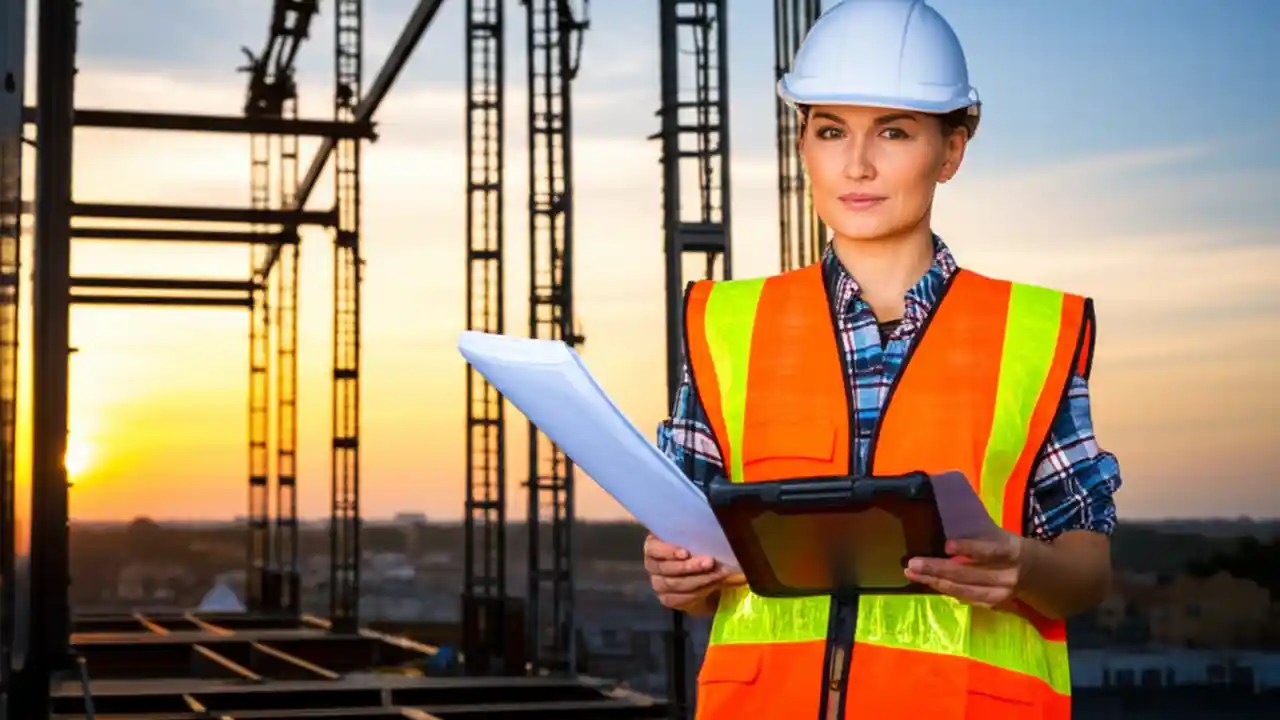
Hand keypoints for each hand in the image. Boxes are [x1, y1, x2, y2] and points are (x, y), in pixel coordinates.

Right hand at [644, 534, 743, 614]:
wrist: (704, 574)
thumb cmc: (698, 549)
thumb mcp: (697, 539)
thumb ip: (699, 535)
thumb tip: (714, 531)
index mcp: (654, 545)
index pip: (653, 548)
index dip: (668, 551)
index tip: (686, 553)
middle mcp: (652, 565)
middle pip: (666, 568)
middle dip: (690, 566)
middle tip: (710, 562)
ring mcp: (658, 583)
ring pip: (675, 584)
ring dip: (699, 579)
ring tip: (718, 574)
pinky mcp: (667, 599)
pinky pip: (680, 598)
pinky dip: (699, 592)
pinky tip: (713, 585)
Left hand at [903, 533, 1030, 609]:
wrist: (1039, 574)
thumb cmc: (1011, 547)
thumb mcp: (1001, 536)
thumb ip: (979, 534)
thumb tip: (945, 518)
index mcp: (1010, 551)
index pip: (989, 551)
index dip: (968, 549)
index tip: (947, 545)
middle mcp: (1006, 574)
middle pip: (968, 573)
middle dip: (937, 569)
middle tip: (912, 563)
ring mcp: (1001, 593)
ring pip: (964, 589)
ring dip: (935, 581)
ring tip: (912, 573)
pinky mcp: (994, 603)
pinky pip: (966, 598)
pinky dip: (946, 590)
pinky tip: (928, 582)